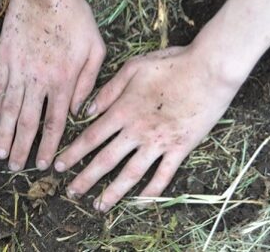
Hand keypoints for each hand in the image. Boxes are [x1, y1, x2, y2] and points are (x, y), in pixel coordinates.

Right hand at [0, 0, 104, 170]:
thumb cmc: (76, 16)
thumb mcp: (96, 48)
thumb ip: (89, 82)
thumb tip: (78, 109)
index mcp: (65, 79)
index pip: (55, 121)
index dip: (48, 146)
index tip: (44, 164)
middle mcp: (40, 79)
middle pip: (29, 122)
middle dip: (22, 148)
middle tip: (15, 167)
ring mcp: (19, 68)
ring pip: (10, 109)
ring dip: (5, 135)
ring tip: (0, 153)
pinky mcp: (5, 57)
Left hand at [54, 45, 242, 210]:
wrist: (209, 70)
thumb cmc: (171, 63)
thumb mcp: (133, 67)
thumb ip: (109, 90)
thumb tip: (87, 110)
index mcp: (123, 110)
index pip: (90, 137)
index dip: (73, 153)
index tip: (60, 166)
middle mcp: (137, 130)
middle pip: (105, 159)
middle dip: (85, 178)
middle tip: (71, 192)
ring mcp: (159, 142)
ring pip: (130, 173)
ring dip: (113, 192)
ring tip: (99, 206)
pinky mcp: (180, 148)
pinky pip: (164, 175)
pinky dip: (152, 191)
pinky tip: (141, 202)